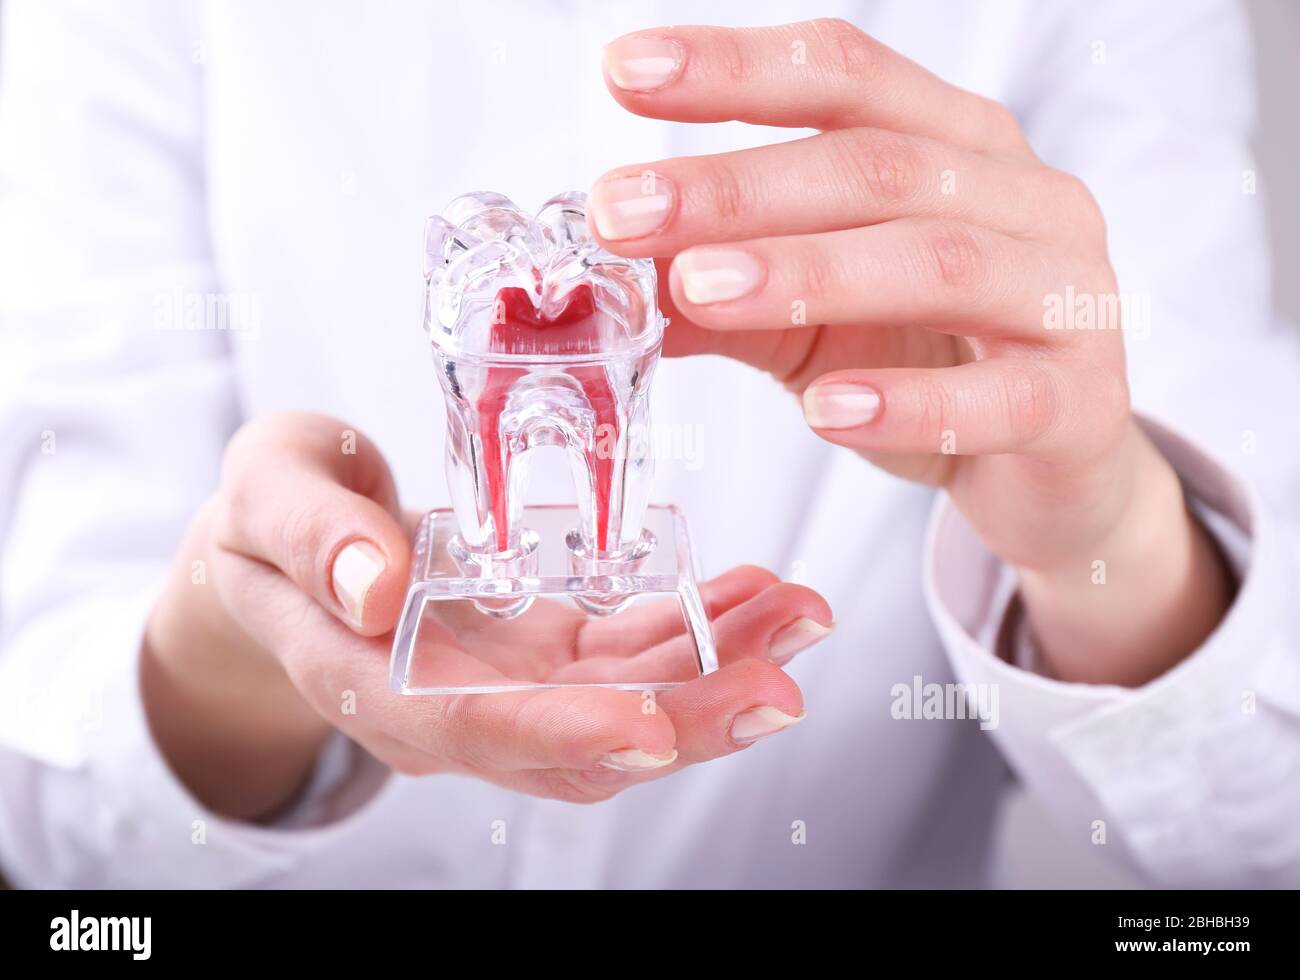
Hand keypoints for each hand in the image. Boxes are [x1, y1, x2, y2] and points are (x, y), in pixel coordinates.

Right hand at [143, 413, 831, 819]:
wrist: (289, 545)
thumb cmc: (271, 517)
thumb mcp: (268, 494)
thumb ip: (312, 535)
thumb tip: (373, 586)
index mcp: (378, 682)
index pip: (474, 730)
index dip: (564, 732)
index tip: (651, 726)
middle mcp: (458, 704)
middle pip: (581, 741)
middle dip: (687, 721)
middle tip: (780, 685)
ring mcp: (512, 681)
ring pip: (628, 697)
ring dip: (720, 668)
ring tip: (798, 617)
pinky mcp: (548, 647)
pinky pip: (635, 649)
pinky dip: (701, 626)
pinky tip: (755, 595)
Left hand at [590, 19, 1231, 684]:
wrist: (1051, 468)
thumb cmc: (927, 363)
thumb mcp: (811, 319)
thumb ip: (725, 290)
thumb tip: (613, 278)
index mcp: (956, 148)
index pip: (844, 77)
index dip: (734, 67)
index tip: (622, 71)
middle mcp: (1022, 199)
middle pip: (878, 165)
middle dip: (738, 186)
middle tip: (624, 211)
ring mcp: (1065, 296)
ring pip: (940, 264)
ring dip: (811, 272)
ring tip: (701, 291)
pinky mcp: (1080, 403)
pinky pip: (1000, 398)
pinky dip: (906, 404)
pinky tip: (825, 409)